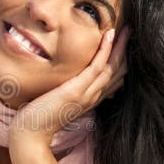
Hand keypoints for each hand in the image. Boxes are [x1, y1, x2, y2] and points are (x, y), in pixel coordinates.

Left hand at [10, 26, 129, 145]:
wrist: (31, 134)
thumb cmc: (39, 118)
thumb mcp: (57, 100)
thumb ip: (66, 89)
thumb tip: (67, 79)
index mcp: (90, 99)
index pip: (114, 78)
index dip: (121, 61)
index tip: (126, 44)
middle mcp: (93, 96)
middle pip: (118, 72)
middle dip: (126, 51)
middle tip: (132, 31)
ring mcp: (87, 94)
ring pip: (112, 67)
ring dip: (121, 46)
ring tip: (128, 29)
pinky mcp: (77, 90)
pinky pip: (97, 67)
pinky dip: (105, 50)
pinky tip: (109, 35)